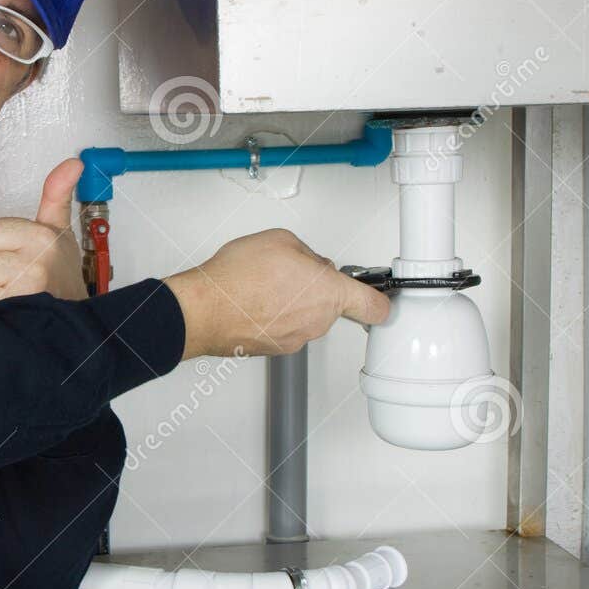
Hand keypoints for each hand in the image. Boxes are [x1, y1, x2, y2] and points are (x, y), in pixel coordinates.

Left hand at [0, 158, 88, 306]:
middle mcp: (34, 263)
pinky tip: (4, 310)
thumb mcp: (59, 231)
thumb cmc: (61, 276)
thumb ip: (57, 194)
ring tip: (7, 295)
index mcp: (40, 236)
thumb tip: (73, 163)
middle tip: (9, 279)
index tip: (13, 256)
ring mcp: (24, 291)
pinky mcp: (13, 314)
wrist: (76, 318)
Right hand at [163, 228, 390, 358]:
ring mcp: (297, 338)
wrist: (204, 310)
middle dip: (317, 288)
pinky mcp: (276, 348)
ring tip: (264, 286)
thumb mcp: (280, 240)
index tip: (384, 296)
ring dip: (293, 302)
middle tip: (292, 273)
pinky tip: (254, 301)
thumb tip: (308, 262)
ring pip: (307, 316)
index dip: (382, 300)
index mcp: (329, 293)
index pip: (375, 306)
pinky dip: (275, 315)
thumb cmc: (237, 278)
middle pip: (333, 305)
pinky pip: (285, 327)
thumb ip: (307, 252)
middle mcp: (318, 321)